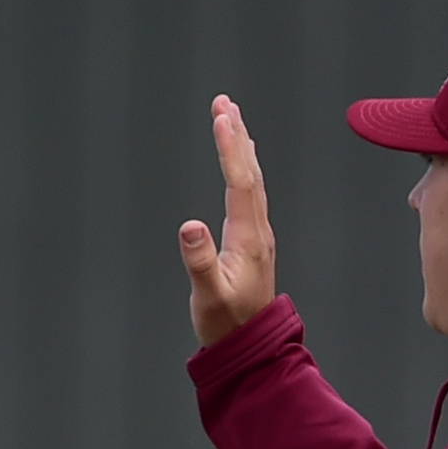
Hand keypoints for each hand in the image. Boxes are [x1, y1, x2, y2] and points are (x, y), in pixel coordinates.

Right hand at [179, 95, 280, 349]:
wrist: (251, 347)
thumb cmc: (226, 324)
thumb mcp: (208, 296)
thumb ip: (199, 262)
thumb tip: (189, 226)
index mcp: (248, 239)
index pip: (240, 182)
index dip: (230, 147)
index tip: (221, 115)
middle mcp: (258, 231)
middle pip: (250, 173)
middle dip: (236, 135)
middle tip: (223, 101)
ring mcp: (258, 235)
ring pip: (252, 180)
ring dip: (241, 146)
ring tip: (230, 115)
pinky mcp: (253, 240)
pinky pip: (250, 192)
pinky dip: (243, 167)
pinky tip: (241, 158)